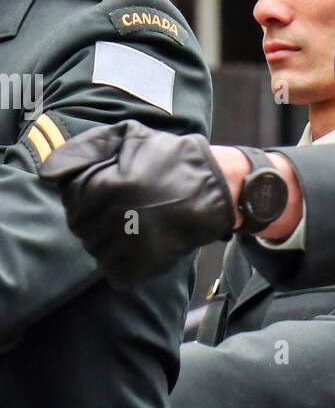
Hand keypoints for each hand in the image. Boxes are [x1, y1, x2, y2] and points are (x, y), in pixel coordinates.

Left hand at [39, 120, 236, 286]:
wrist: (215, 188)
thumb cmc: (169, 158)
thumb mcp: (126, 136)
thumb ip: (83, 149)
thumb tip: (46, 174)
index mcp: (109, 186)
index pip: (72, 201)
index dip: (84, 197)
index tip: (103, 192)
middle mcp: (118, 217)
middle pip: (82, 228)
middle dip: (92, 218)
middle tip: (117, 209)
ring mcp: (133, 244)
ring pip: (96, 251)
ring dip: (104, 240)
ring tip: (126, 226)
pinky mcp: (147, 264)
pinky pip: (115, 272)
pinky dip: (118, 262)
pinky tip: (132, 245)